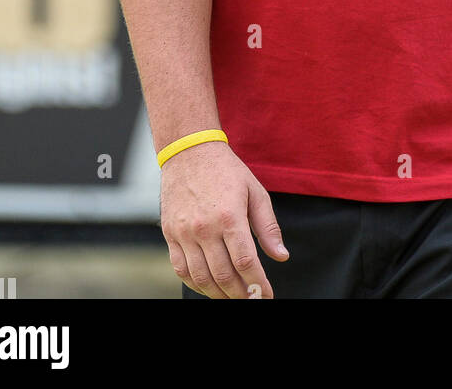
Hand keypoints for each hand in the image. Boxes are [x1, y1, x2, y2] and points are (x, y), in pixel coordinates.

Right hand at [161, 142, 288, 298]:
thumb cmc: (226, 171)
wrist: (189, 152)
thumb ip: (268, 227)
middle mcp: (205, 227)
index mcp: (230, 216)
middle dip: (240, 294)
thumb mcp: (255, 192)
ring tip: (233, 296)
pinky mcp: (170, 234)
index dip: (257, 284)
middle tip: (251, 299)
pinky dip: (196, 284)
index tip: (266, 295)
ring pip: (201, 278)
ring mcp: (184, 233)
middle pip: (223, 275)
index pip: (245, 262)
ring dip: (219, 294)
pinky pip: (181, 270)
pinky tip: (209, 286)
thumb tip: (281, 256)